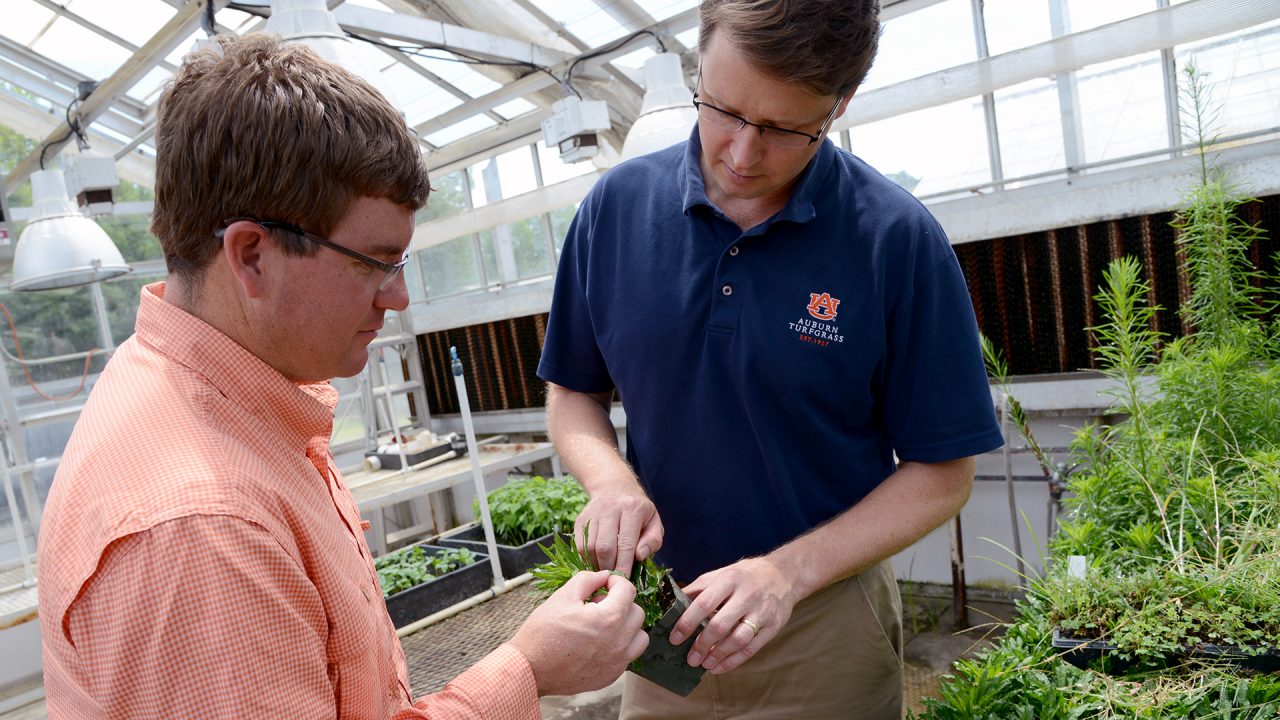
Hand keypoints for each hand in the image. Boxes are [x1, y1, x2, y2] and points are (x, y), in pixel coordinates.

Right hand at [508, 570, 647, 695]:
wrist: (530, 669)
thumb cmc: (543, 632)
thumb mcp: (562, 597)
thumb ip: (587, 580)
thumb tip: (603, 575)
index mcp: (609, 619)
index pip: (628, 591)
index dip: (615, 582)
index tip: (603, 584)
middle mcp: (619, 642)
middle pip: (637, 613)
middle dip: (621, 603)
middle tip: (598, 605)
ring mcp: (617, 662)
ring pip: (639, 637)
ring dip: (627, 626)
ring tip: (605, 625)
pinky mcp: (612, 676)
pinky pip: (628, 656)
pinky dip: (621, 646)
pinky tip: (599, 643)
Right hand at [575, 489, 662, 577]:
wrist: (613, 486)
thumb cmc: (638, 510)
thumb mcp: (653, 521)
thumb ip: (652, 540)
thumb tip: (639, 556)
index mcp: (632, 509)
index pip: (626, 543)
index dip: (624, 565)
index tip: (625, 580)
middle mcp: (611, 509)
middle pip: (605, 547)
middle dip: (609, 568)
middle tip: (614, 579)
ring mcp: (593, 513)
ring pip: (590, 548)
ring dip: (597, 565)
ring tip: (606, 571)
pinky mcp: (581, 519)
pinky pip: (580, 545)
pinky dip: (587, 559)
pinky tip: (596, 563)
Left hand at [668, 557, 797, 674]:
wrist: (784, 574)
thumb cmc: (745, 575)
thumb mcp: (722, 573)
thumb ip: (699, 588)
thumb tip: (673, 604)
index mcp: (729, 579)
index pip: (704, 603)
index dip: (687, 622)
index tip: (675, 638)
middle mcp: (747, 595)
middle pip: (720, 625)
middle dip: (702, 645)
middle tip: (690, 658)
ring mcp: (762, 612)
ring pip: (738, 640)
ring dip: (718, 655)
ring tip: (705, 664)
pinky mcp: (773, 626)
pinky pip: (752, 648)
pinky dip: (734, 661)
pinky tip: (720, 667)